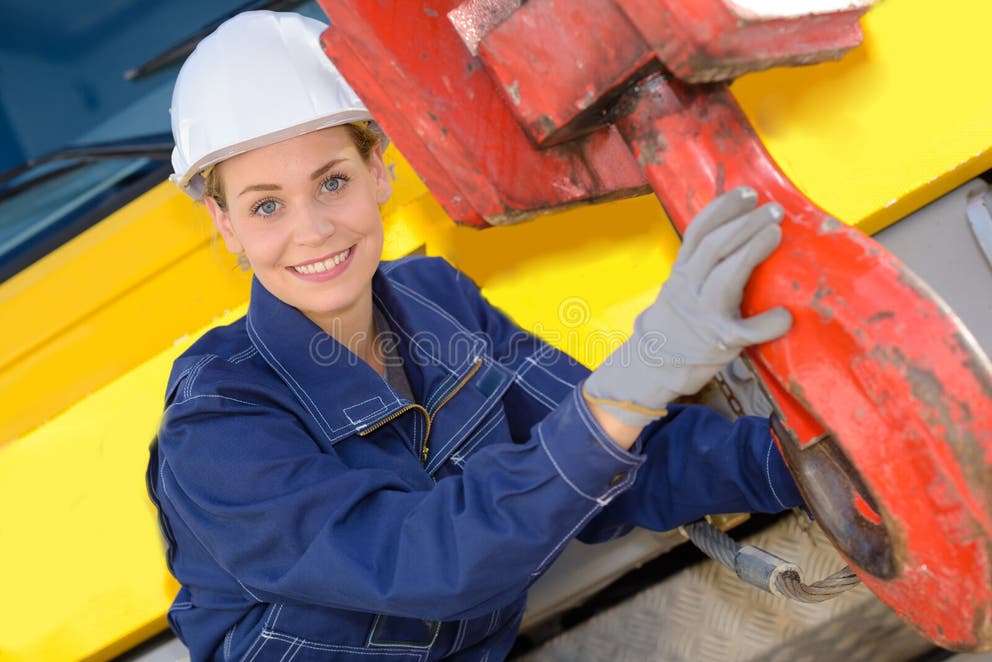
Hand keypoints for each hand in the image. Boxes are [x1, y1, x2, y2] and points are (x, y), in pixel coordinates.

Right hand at [583, 186, 791, 428]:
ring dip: (751, 251)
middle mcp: (688, 288)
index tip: (747, 193)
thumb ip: (703, 264)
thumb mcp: (681, 285)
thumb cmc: (678, 320)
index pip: (698, 232)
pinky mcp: (719, 342)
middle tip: (773, 210)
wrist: (654, 364)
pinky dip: (766, 324)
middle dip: (745, 224)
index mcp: (681, 271)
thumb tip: (741, 231)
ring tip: (775, 232)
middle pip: (714, 248)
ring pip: (725, 277)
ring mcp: (703, 315)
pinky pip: (745, 331)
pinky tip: (785, 316)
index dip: (722, 209)